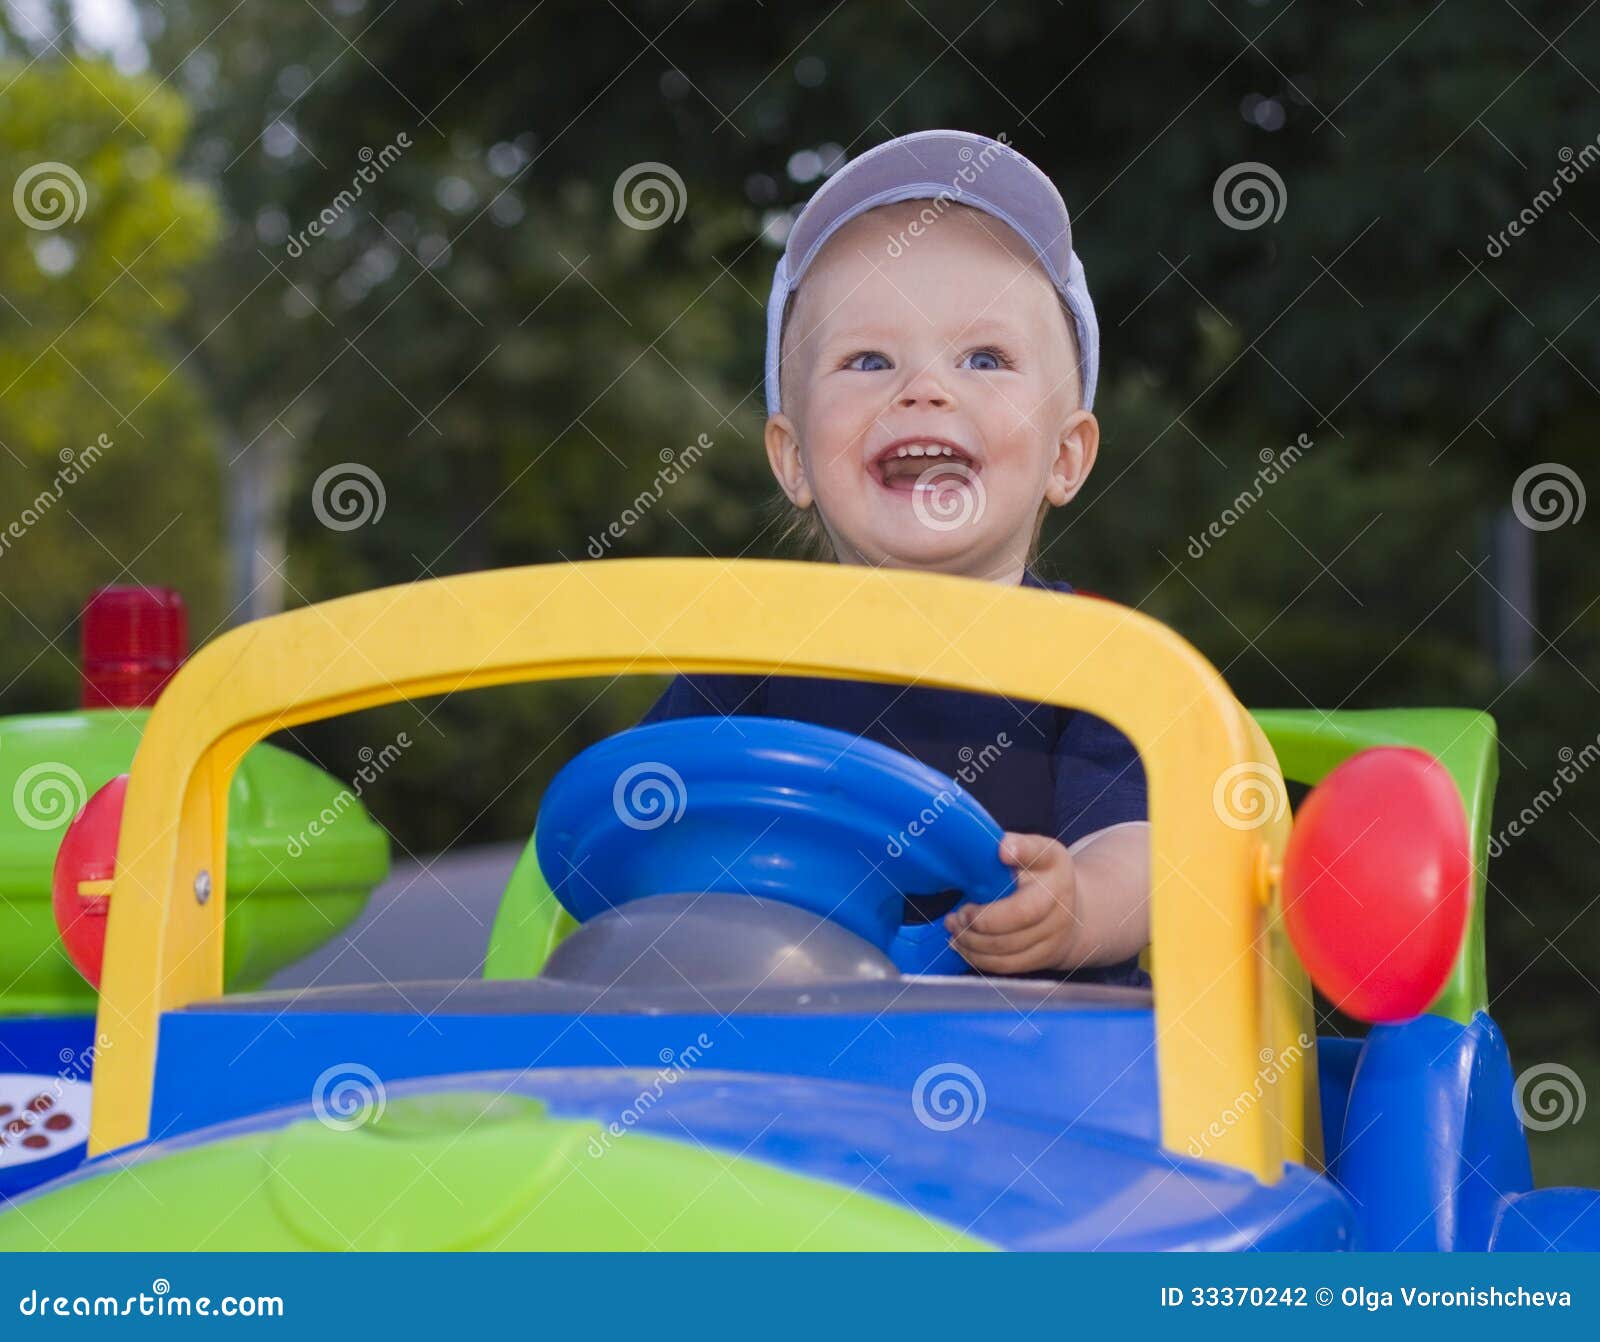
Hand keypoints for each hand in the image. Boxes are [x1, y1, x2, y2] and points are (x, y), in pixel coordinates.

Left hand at [943, 831, 1079, 974]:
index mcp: (1053, 863)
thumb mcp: (1031, 852)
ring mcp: (1054, 933)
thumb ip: (1011, 847)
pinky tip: (961, 944)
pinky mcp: (1042, 958)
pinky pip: (1004, 964)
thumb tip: (985, 846)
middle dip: (980, 918)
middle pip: (1019, 914)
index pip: (1039, 853)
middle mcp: (1059, 899)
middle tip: (958, 913)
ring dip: (971, 939)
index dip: (1021, 851)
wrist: (1071, 914)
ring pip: (1007, 946)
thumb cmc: (1039, 877)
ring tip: (953, 926)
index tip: (1001, 851)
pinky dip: (977, 957)